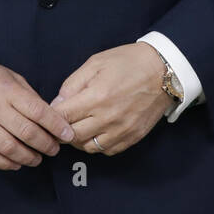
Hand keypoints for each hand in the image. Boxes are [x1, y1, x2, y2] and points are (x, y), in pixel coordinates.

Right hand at [0, 54, 74, 170]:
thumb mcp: (11, 77)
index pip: (38, 111)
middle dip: (46, 144)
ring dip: (27, 157)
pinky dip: (5, 163)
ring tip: (37, 158)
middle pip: (26, 133)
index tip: (68, 134)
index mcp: (9, 91)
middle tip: (54, 149)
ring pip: (8, 148)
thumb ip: (29, 96)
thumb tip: (49, 115)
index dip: (56, 126)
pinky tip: (16, 163)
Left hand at [52, 44, 170, 156]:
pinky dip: (97, 144)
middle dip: (62, 129)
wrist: (164, 70)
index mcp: (96, 97)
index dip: (51, 116)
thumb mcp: (96, 63)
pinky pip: (107, 150)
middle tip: (62, 121)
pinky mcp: (132, 137)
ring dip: (78, 139)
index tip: (50, 112)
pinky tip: (97, 131)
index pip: (62, 116)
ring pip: (88, 147)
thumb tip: (57, 103)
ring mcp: (121, 130)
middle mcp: (108, 118)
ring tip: (78, 126)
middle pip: (72, 136)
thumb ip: (73, 84)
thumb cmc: (129, 62)